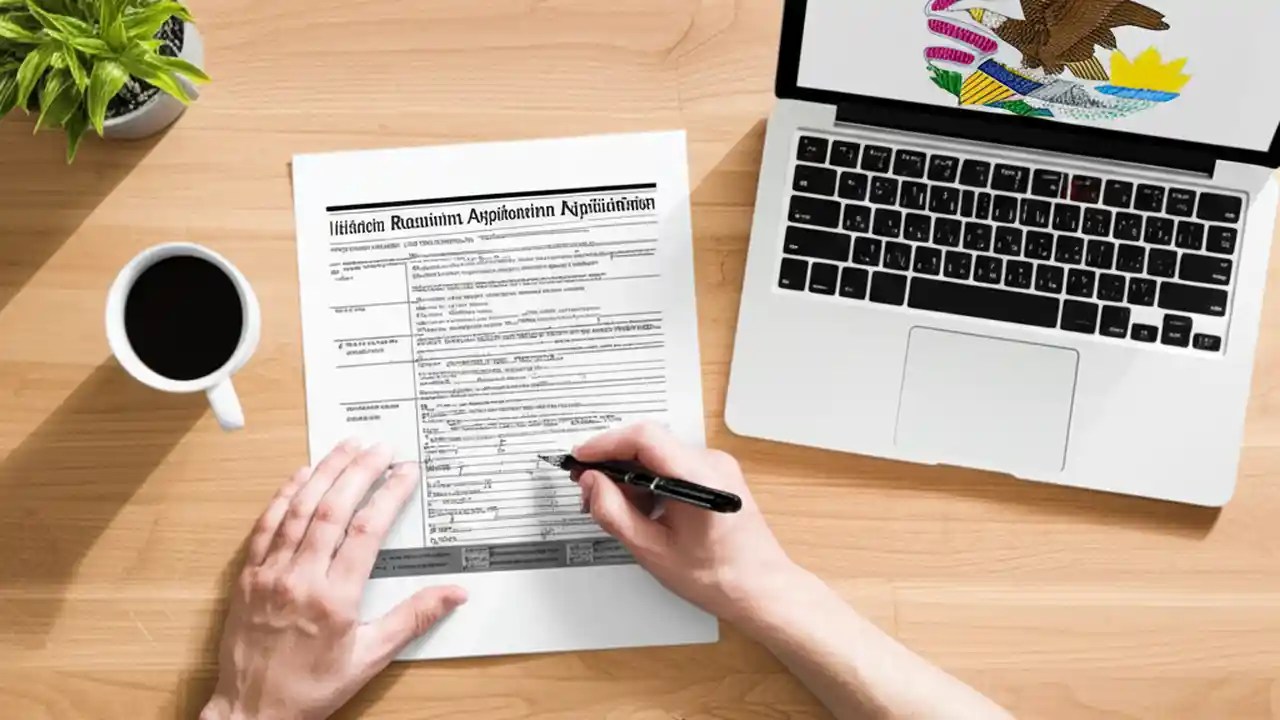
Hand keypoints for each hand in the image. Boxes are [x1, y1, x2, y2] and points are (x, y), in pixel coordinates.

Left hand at [201, 441, 467, 719]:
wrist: (252, 713)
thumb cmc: (310, 689)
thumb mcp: (370, 657)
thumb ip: (413, 619)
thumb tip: (454, 594)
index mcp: (334, 598)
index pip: (367, 531)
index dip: (389, 495)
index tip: (405, 472)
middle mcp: (299, 578)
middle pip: (333, 509)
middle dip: (358, 471)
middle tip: (379, 447)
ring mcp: (270, 574)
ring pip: (298, 509)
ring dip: (324, 473)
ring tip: (345, 447)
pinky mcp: (248, 576)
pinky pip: (266, 525)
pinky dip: (283, 495)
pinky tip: (299, 476)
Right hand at [574, 422, 797, 623]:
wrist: (762, 589)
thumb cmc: (718, 578)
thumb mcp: (653, 551)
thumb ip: (615, 513)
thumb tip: (591, 484)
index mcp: (699, 477)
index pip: (645, 438)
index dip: (606, 444)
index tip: (580, 458)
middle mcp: (712, 463)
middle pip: (649, 445)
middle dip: (614, 465)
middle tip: (588, 491)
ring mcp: (717, 467)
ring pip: (659, 457)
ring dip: (631, 478)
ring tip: (614, 510)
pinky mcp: (716, 476)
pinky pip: (673, 467)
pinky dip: (650, 484)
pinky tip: (640, 511)